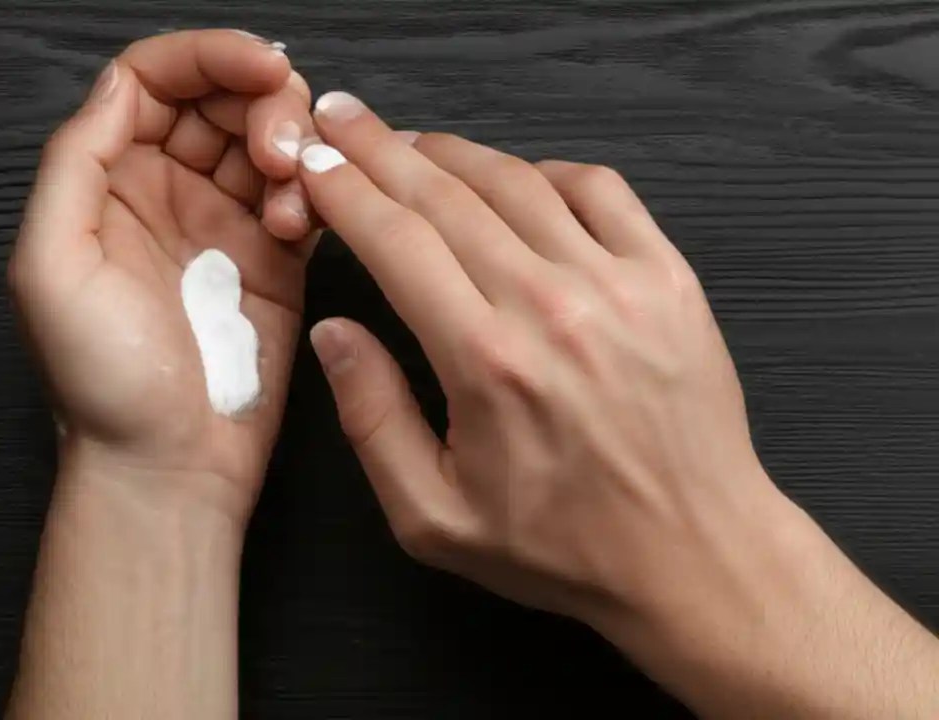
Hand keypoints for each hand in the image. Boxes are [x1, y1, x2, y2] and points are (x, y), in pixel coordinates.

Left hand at [8, 30, 317, 518]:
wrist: (165, 470)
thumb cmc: (101, 384)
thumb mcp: (50, 264)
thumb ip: (76, 160)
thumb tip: (123, 83)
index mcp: (105, 182)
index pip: (155, 80)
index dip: (208, 56)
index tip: (261, 64)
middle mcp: (165, 191)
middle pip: (221, 96)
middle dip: (260, 98)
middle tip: (278, 146)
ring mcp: (223, 224)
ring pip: (270, 136)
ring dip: (291, 142)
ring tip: (287, 191)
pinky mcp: (276, 260)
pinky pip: (304, 193)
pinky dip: (313, 191)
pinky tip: (297, 224)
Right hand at [298, 89, 768, 618]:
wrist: (694, 555)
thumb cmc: (563, 545)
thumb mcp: (434, 517)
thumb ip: (372, 419)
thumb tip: (334, 333)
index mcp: (486, 362)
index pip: (395, 241)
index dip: (344, 190)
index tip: (313, 163)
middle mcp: (551, 307)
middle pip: (446, 195)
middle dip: (380, 149)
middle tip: (341, 120)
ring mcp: (619, 284)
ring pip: (518, 180)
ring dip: (452, 152)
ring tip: (410, 143)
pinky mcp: (669, 279)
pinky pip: (600, 190)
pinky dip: (545, 170)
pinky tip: (514, 179)